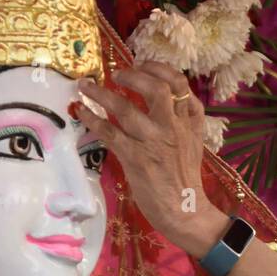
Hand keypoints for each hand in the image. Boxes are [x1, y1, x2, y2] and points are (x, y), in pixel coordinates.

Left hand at [76, 63, 225, 257]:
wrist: (186, 211)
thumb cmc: (186, 179)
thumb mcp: (195, 143)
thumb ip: (185, 120)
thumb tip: (166, 99)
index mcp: (190, 122)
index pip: (180, 85)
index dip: (159, 69)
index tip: (142, 65)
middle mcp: (173, 128)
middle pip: (156, 89)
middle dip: (133, 75)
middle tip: (116, 74)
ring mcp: (153, 142)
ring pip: (126, 108)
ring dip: (101, 94)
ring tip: (86, 86)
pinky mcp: (135, 158)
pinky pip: (109, 132)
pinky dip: (92, 119)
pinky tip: (81, 112)